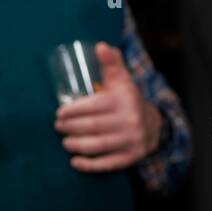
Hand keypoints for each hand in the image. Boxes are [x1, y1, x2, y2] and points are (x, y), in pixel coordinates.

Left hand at [54, 42, 162, 172]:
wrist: (154, 125)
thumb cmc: (128, 99)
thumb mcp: (122, 80)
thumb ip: (111, 63)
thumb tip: (100, 46)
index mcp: (125, 100)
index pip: (95, 106)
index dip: (74, 110)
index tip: (59, 113)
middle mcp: (130, 121)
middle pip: (93, 127)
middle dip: (71, 128)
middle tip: (57, 127)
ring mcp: (131, 141)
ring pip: (98, 145)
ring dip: (77, 145)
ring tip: (64, 142)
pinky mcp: (131, 157)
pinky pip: (108, 164)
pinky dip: (89, 165)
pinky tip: (74, 162)